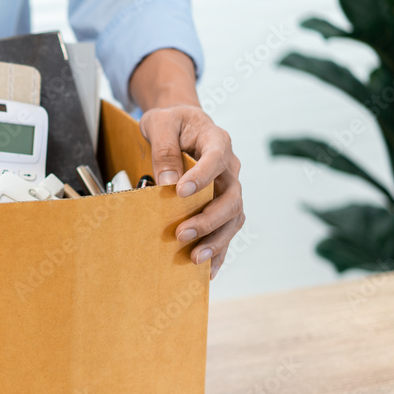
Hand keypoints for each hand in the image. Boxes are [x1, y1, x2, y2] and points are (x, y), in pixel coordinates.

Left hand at [129, 49, 243, 279]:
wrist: (182, 125)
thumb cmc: (171, 122)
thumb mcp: (160, 123)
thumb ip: (164, 148)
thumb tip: (167, 184)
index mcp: (217, 141)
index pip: (216, 159)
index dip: (202, 176)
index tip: (180, 192)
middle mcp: (230, 168)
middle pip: (231, 197)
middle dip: (208, 218)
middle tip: (181, 232)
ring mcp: (229, 188)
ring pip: (233, 218)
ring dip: (216, 240)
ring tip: (194, 257)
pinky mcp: (222, 205)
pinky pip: (227, 231)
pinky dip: (219, 251)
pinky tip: (207, 270)